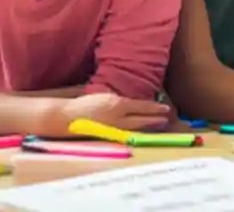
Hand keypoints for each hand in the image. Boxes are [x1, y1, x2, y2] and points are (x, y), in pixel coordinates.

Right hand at [55, 93, 171, 134]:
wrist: (66, 118)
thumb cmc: (84, 105)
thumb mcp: (105, 97)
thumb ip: (119, 101)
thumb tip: (134, 103)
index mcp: (117, 105)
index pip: (141, 107)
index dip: (155, 108)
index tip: (166, 108)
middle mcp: (117, 118)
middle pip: (142, 120)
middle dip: (156, 119)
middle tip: (167, 118)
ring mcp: (113, 129)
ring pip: (136, 129)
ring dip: (149, 126)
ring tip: (159, 124)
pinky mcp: (108, 137)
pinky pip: (126, 135)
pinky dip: (136, 132)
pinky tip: (142, 131)